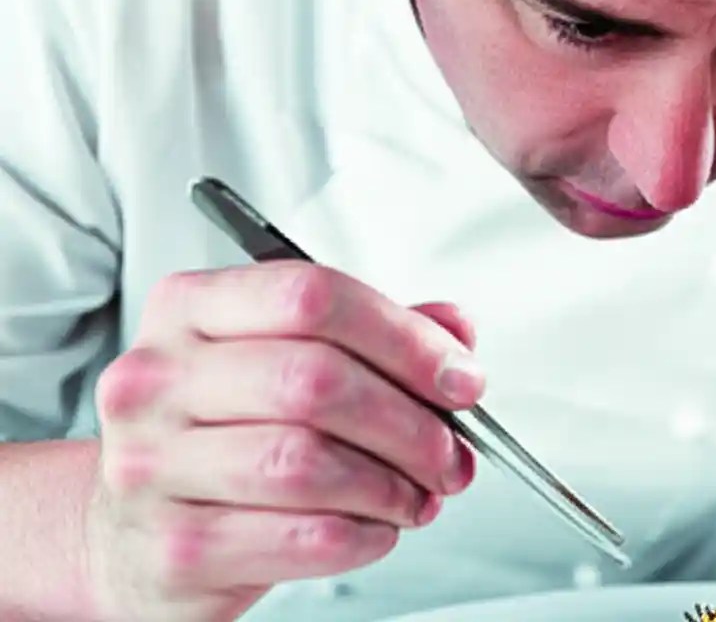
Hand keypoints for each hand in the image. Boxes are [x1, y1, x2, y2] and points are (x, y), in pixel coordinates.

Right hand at [87, 262, 482, 620]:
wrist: (130, 536)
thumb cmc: (223, 438)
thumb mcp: (288, 364)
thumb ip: (375, 338)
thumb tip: (456, 330)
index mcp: (191, 309)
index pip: (313, 295)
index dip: (405, 338)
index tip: (459, 377)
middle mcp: (156, 378)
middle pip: (317, 381)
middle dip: (411, 423)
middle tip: (450, 452)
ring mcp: (152, 465)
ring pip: (308, 463)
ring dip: (391, 485)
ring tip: (417, 495)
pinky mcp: (174, 547)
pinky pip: (302, 536)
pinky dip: (363, 535)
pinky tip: (376, 528)